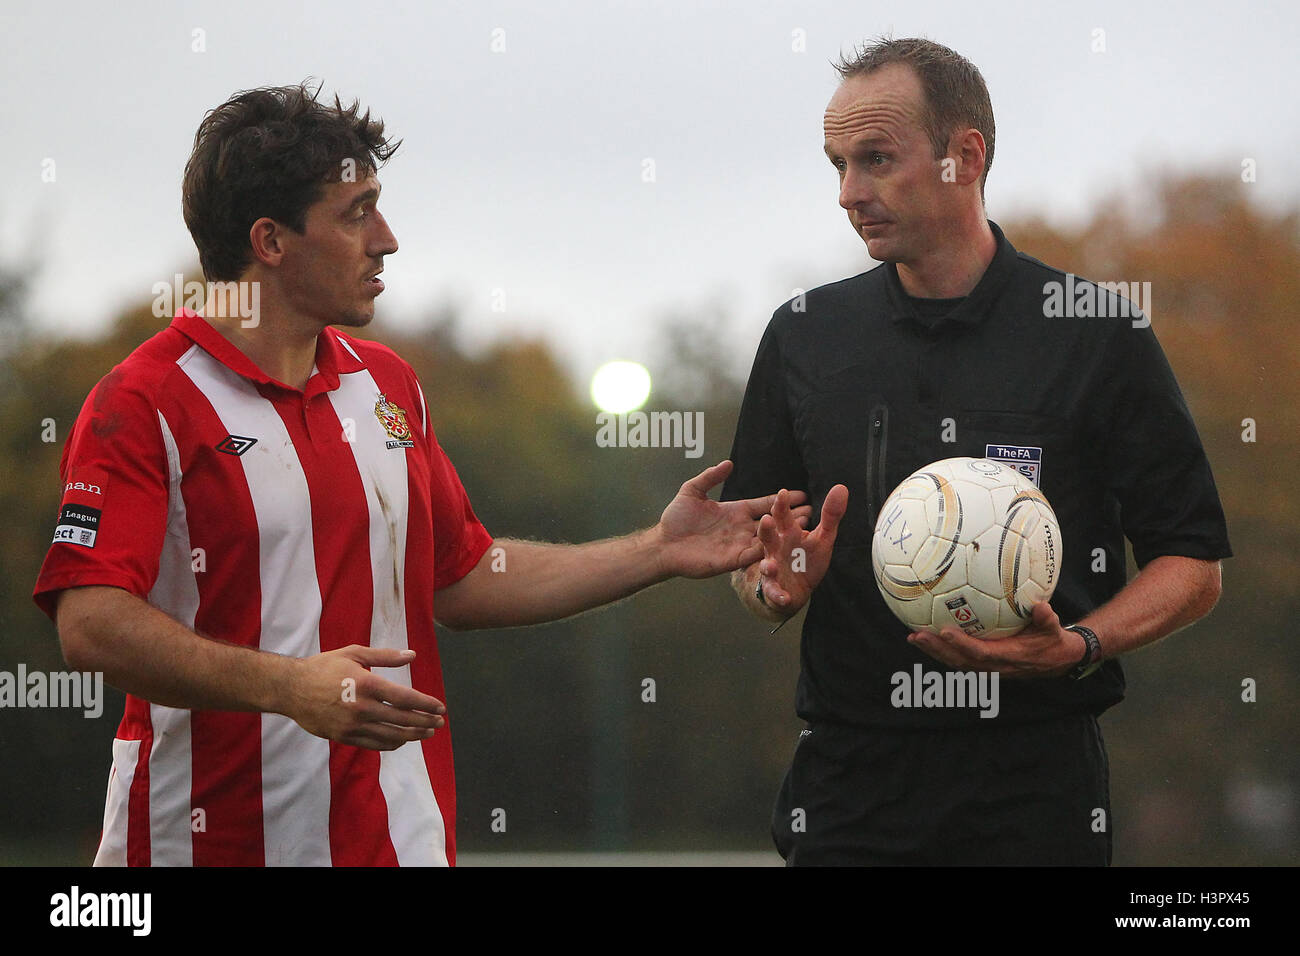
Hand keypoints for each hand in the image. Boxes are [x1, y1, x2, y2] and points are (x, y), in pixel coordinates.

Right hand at [282, 645, 446, 749]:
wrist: (290, 689)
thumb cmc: (324, 667)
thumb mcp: (354, 653)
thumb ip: (385, 656)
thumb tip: (412, 655)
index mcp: (366, 684)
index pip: (404, 698)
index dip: (425, 704)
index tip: (440, 707)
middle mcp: (361, 707)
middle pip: (401, 719)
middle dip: (424, 722)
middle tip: (439, 723)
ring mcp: (352, 725)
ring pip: (390, 735)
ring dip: (412, 735)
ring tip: (426, 733)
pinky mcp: (343, 736)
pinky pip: (373, 744)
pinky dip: (391, 744)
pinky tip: (402, 740)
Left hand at [656, 460, 809, 577]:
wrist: (664, 544)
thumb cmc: (676, 519)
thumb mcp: (692, 491)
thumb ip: (710, 477)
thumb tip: (728, 463)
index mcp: (736, 511)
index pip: (764, 504)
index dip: (782, 500)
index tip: (802, 494)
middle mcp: (741, 528)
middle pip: (772, 522)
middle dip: (791, 517)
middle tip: (812, 512)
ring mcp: (739, 545)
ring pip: (768, 539)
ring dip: (784, 535)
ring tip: (804, 529)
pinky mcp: (732, 561)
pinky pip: (754, 556)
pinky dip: (768, 552)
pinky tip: (782, 548)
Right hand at [755, 484, 848, 614]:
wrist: (799, 589)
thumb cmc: (807, 559)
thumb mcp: (823, 537)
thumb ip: (831, 515)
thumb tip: (841, 487)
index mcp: (787, 533)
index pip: (782, 516)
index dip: (781, 505)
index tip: (782, 494)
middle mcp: (775, 549)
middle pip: (768, 537)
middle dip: (766, 530)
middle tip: (766, 520)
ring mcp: (772, 569)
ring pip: (766, 566)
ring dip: (767, 566)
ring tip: (771, 566)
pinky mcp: (774, 589)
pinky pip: (774, 592)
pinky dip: (778, 596)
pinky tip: (785, 598)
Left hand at [907, 601, 1087, 678]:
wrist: (1054, 661)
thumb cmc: (1051, 641)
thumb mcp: (1053, 630)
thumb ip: (1047, 619)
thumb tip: (1041, 605)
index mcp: (1009, 657)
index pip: (981, 653)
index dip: (962, 645)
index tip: (945, 632)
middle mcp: (994, 666)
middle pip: (959, 660)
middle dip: (937, 649)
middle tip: (917, 635)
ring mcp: (986, 668)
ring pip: (955, 662)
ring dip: (933, 651)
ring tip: (913, 637)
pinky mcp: (982, 664)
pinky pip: (958, 658)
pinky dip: (940, 650)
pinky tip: (925, 637)